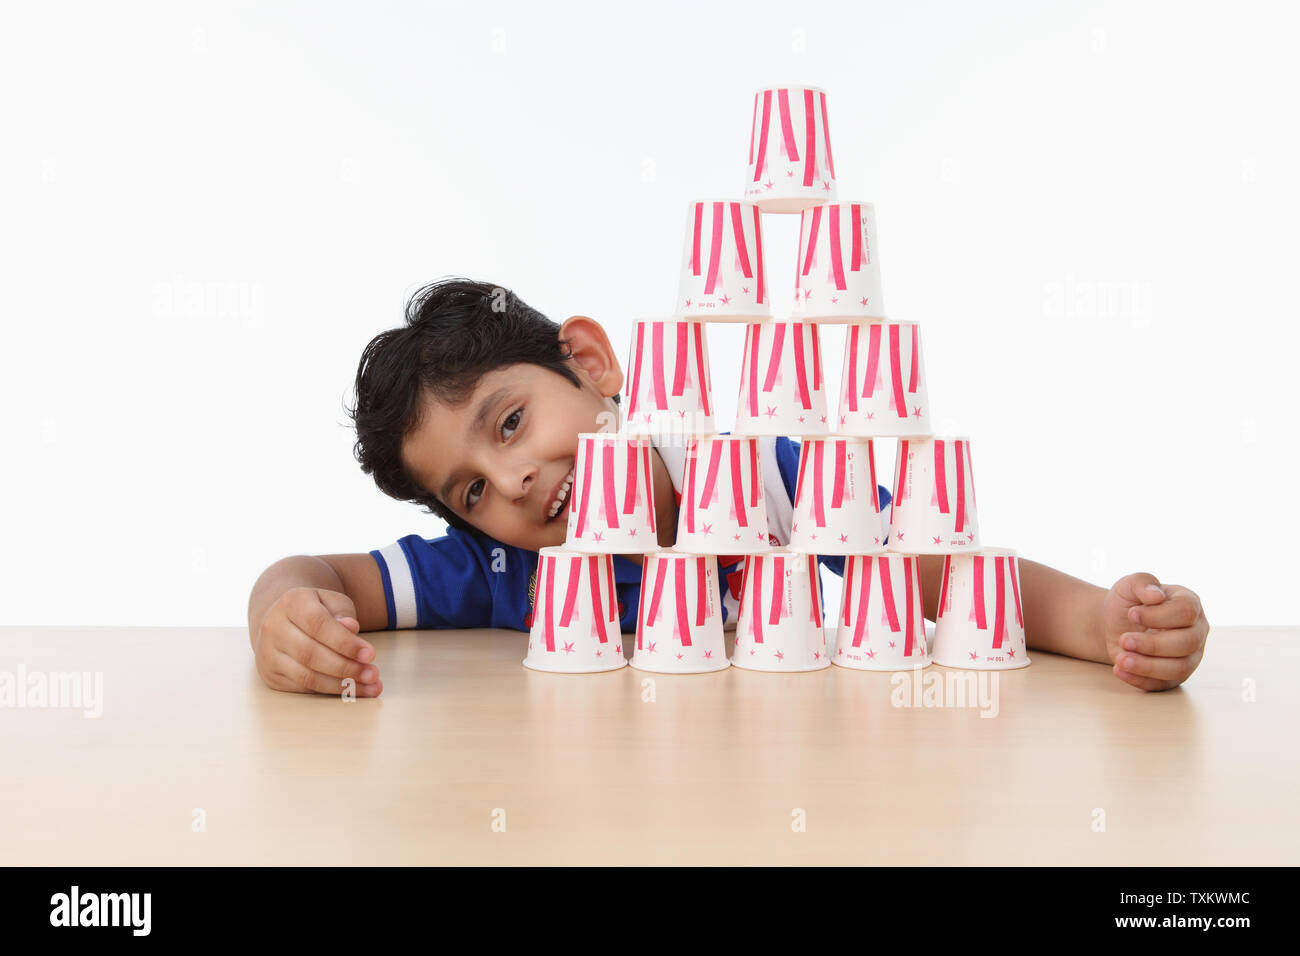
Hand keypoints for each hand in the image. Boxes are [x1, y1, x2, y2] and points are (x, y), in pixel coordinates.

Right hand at [253, 587, 382, 695]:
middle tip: (373, 675)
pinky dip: (330, 690)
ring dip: (341, 685)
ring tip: (369, 687)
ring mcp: (268, 653)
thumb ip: (343, 613)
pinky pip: (303, 687)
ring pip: (306, 676)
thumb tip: (351, 628)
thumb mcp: (332, 602)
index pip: (318, 625)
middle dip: (346, 667)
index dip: (345, 643)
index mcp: (292, 602)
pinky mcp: (271, 674)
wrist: (285, 619)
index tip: (371, 655)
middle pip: (310, 654)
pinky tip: (352, 690)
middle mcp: (274, 627)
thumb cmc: (317, 609)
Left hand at [1101, 573, 1208, 690]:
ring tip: (1120, 658)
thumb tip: (1156, 595)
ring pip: (1179, 668)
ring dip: (1148, 666)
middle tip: (1124, 639)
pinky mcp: (1174, 676)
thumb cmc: (1130, 603)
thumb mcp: (1129, 585)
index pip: (1186, 612)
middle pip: (1187, 643)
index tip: (1131, 614)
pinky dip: (1140, 679)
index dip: (1158, 615)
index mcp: (1190, 604)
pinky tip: (1119, 669)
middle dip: (1153, 644)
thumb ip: (1142, 582)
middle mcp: (1196, 631)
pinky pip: (1163, 684)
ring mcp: (1189, 657)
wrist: (1116, 625)